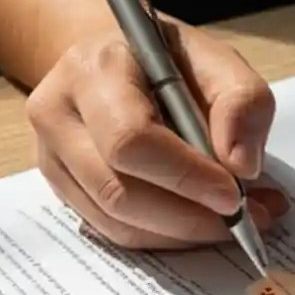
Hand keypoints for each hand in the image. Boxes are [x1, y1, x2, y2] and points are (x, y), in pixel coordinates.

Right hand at [26, 18, 288, 248]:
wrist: (110, 60)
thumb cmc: (164, 59)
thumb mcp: (215, 58)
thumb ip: (240, 100)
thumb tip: (242, 167)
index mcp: (94, 70)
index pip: (130, 140)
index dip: (184, 176)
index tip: (235, 196)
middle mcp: (57, 114)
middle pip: (117, 191)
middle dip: (187, 217)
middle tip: (244, 221)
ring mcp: (50, 156)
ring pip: (114, 221)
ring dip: (179, 234)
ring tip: (229, 223)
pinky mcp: (59, 188)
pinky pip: (112, 231)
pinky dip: (162, 236)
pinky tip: (196, 222)